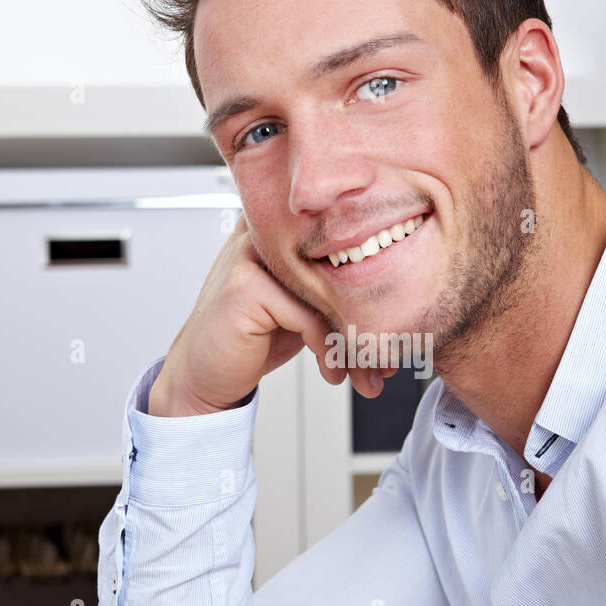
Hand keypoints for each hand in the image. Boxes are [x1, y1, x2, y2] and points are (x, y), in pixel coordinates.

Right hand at [149, 213, 395, 414]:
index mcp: (282, 230)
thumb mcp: (303, 308)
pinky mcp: (247, 286)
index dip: (375, 292)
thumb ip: (335, 290)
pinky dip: (326, 349)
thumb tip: (399, 302)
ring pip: (329, 296)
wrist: (206, 374)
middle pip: (341, 272)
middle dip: (370, 323)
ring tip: (363, 375)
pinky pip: (308, 317)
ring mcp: (253, 255)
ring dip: (354, 343)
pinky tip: (329, 372)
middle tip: (387, 363)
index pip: (346, 247)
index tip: (396, 334)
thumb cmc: (253, 339)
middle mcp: (266, 234)